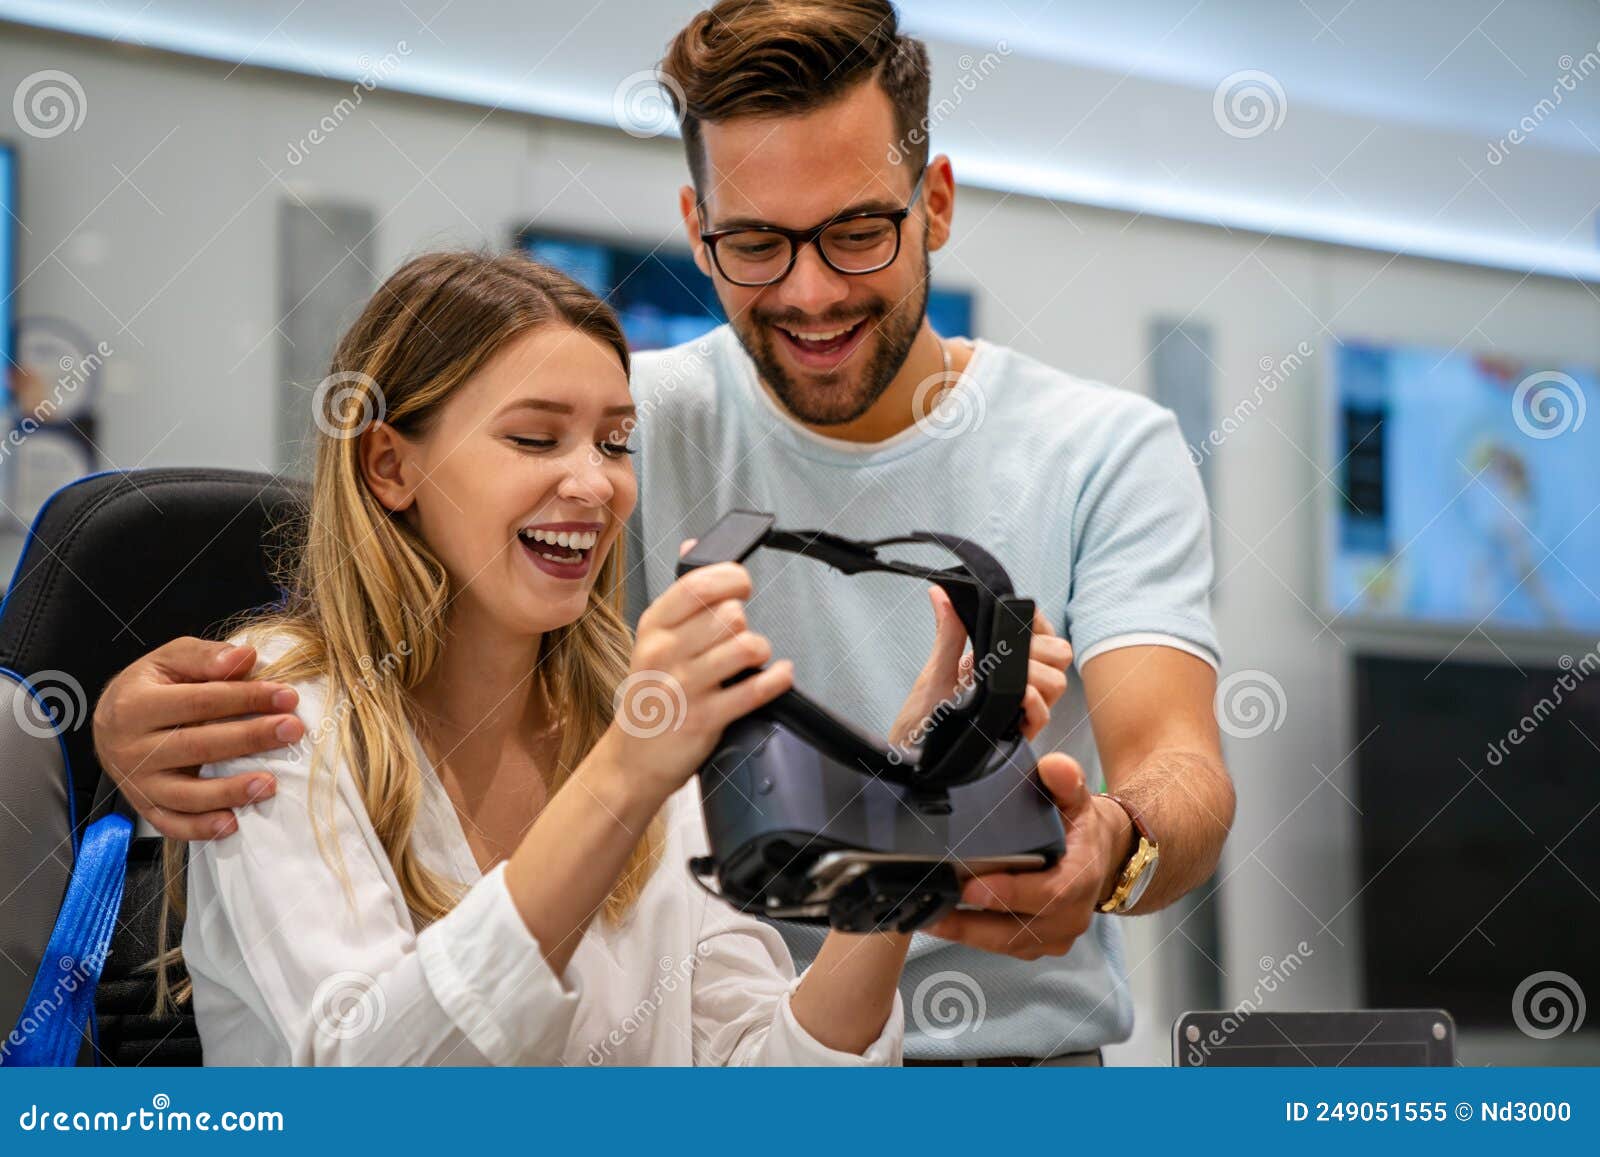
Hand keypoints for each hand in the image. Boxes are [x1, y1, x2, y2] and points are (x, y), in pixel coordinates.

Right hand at [92, 637, 304, 839]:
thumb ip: (204, 657)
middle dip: (250, 738)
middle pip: (198, 745)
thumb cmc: (149, 687)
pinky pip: (171, 824)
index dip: (246, 697)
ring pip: (185, 794)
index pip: (200, 701)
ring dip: (230, 791)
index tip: (286, 695)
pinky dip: (200, 829)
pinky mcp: (144, 806)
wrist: (108, 722)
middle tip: (292, 730)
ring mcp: (137, 781)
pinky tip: (232, 824)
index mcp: (136, 705)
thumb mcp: (167, 660)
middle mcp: (131, 747)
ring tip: (270, 784)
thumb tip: (244, 656)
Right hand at [598, 546, 793, 803]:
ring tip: (752, 659)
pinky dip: (776, 680)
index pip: (699, 583)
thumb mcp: (654, 639)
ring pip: (745, 647)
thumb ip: (680, 595)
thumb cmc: (652, 692)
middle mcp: (664, 652)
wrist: (632, 759)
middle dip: (744, 623)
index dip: (733, 578)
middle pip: (729, 614)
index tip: (742, 586)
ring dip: (759, 651)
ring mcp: (683, 687)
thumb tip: (695, 544)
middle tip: (738, 636)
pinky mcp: (704, 719)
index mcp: (653, 625)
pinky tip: (778, 676)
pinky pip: (754, 690)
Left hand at [888, 586, 1072, 748]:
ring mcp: (1019, 709)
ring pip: (1057, 682)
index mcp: (1002, 662)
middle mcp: (1016, 683)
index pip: (1041, 632)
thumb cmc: (922, 715)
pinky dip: (1034, 702)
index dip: (1036, 622)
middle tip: (1010, 656)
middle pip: (1058, 654)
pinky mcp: (1015, 735)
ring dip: (1037, 674)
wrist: (909, 755)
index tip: (1018, 620)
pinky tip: (1018, 697)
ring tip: (1009, 679)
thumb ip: (948, 632)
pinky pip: (1043, 716)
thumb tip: (940, 593)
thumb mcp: (936, 670)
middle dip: (1040, 648)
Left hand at [923, 752, 1132, 959]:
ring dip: (964, 933)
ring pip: (1005, 944)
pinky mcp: (1037, 946)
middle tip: (931, 909)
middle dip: (972, 923)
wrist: (1101, 856)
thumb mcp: (1076, 798)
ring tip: (925, 916)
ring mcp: (1054, 937)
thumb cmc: (1079, 826)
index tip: (971, 888)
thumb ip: (1065, 781)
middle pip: (1019, 930)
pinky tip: (941, 920)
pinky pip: (1002, 948)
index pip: (1050, 893)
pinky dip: (971, 937)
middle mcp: (1071, 916)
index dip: (1011, 894)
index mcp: (1081, 877)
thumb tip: (1053, 767)